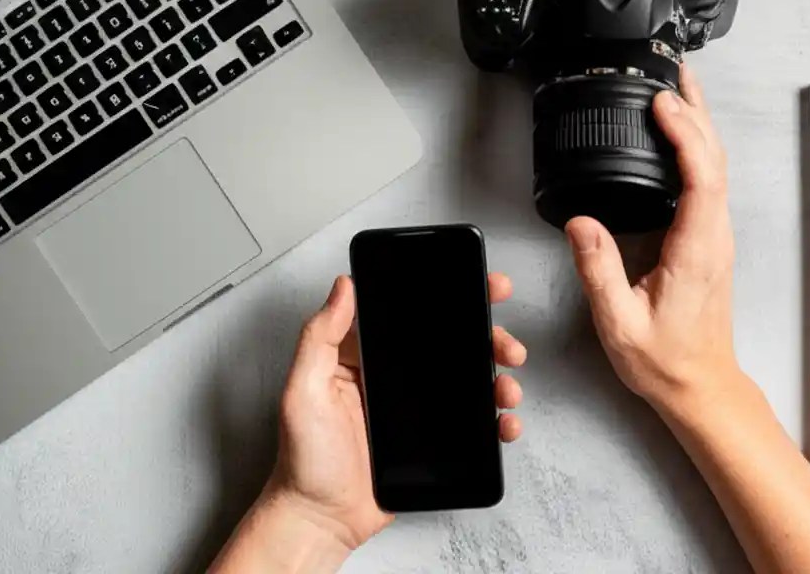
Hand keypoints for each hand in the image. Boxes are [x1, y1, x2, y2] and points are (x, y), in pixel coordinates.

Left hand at [265, 274, 527, 553]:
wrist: (321, 521)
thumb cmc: (303, 461)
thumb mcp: (302, 391)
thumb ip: (319, 336)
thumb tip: (343, 287)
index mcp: (364, 356)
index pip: (411, 315)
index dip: (449, 297)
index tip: (481, 287)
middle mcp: (393, 378)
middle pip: (452, 345)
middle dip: (488, 337)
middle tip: (506, 344)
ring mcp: (417, 410)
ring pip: (469, 381)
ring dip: (498, 378)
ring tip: (508, 388)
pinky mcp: (433, 441)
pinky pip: (473, 424)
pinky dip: (496, 420)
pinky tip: (504, 422)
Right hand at [565, 65, 737, 407]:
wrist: (700, 386)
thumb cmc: (666, 361)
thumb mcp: (620, 323)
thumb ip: (598, 271)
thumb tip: (581, 224)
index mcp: (696, 250)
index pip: (702, 176)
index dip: (685, 133)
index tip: (663, 103)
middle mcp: (713, 237)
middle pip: (715, 160)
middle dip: (697, 112)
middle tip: (674, 74)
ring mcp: (716, 238)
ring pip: (716, 168)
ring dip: (699, 127)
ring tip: (678, 93)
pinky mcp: (709, 241)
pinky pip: (709, 183)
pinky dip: (697, 151)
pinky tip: (681, 140)